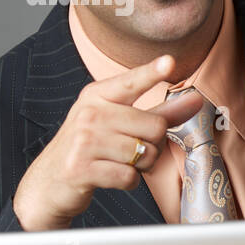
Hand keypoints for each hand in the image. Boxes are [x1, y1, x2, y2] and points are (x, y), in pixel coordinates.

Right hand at [11, 55, 203, 229]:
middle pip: (154, 127)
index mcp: (97, 96)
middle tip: (129, 149)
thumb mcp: (119, 123)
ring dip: (141, 166)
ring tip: (116, 162)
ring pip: (145, 154)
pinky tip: (110, 176)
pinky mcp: (81, 168)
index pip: (131, 82)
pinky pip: (130, 177)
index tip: (169, 62)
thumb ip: (159, 112)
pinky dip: (128, 181)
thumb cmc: (90, 147)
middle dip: (152, 145)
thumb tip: (195, 100)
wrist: (48, 182)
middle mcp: (89, 114)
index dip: (151, 73)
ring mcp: (84, 141)